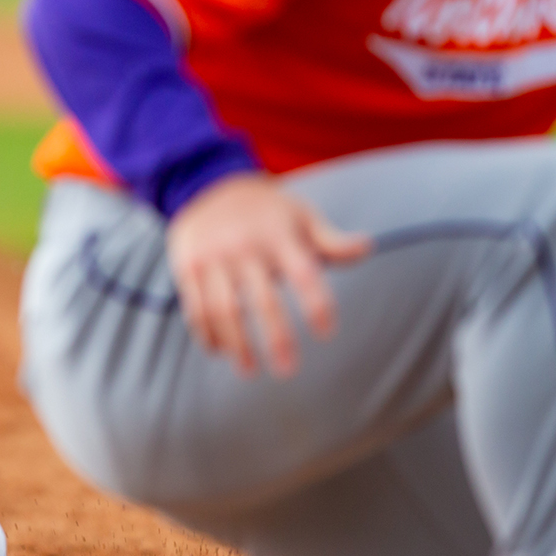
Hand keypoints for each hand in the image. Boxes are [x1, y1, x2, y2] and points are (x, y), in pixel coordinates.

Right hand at [166, 173, 370, 377]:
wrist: (207, 185)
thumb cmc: (266, 211)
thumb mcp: (301, 216)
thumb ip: (331, 239)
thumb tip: (367, 247)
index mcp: (277, 235)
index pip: (302, 273)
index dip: (315, 303)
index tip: (326, 333)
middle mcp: (243, 247)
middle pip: (262, 299)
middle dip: (276, 338)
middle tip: (288, 370)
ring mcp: (212, 257)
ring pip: (224, 310)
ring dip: (237, 344)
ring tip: (251, 370)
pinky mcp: (188, 267)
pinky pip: (196, 307)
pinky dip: (207, 333)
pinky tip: (221, 351)